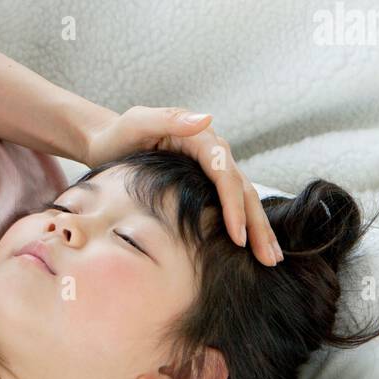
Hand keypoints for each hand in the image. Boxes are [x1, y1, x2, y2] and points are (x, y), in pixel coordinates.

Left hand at [82, 106, 282, 265]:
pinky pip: (232, 201)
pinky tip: (252, 245)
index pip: (225, 175)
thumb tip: (208, 119)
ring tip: (271, 258)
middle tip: (268, 258)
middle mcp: (213, 151)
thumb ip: (169, 119)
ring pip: (244, 197)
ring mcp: (212, 166)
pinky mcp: (207, 180)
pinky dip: (245, 223)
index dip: (234, 207)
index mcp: (200, 139)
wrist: (107, 140)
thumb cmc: (118, 134)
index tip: (238, 238)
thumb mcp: (137, 122)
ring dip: (259, 228)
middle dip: (257, 225)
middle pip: (243, 189)